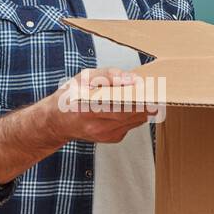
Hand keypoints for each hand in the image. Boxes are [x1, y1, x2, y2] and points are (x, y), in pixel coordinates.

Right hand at [42, 67, 159, 143]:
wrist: (57, 122)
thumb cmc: (69, 97)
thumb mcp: (83, 78)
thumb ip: (107, 75)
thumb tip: (130, 79)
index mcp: (87, 109)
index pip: (118, 104)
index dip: (136, 97)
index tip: (147, 89)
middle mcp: (96, 126)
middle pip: (130, 114)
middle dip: (145, 102)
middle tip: (155, 91)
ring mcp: (105, 135)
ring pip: (134, 120)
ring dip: (143, 108)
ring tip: (148, 96)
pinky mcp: (112, 138)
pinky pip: (131, 125)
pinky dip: (135, 114)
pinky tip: (134, 105)